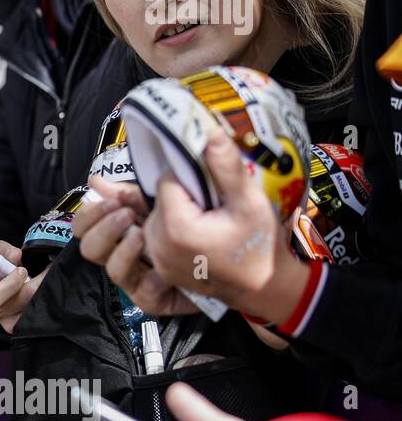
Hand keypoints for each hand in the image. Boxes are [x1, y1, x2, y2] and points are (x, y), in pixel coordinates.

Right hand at [0, 240, 45, 334]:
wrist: (11, 284)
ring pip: (32, 310)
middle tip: (46, 272)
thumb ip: (4, 249)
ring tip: (50, 277)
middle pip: (18, 303)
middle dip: (34, 286)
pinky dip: (48, 302)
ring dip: (45, 291)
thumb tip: (16, 256)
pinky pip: (39, 318)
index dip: (11, 283)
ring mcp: (11, 323)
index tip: (23, 270)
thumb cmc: (3, 269)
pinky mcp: (25, 327)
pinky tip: (49, 292)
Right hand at [77, 175, 197, 315]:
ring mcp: (133, 279)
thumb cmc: (186, 233)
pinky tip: (164, 271)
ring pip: (111, 270)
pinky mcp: (150, 299)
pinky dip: (153, 281)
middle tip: (126, 215)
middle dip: (105, 229)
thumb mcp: (157, 207)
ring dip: (125, 250)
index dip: (89, 214)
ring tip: (143, 236)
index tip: (111, 201)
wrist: (221, 262)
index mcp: (115, 233)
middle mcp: (119, 256)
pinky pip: (142, 294)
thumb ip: (129, 195)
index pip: (83, 226)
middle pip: (89, 248)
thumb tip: (96, 181)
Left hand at [140, 130, 307, 322]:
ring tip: (206, 218)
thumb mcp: (250, 202)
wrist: (263, 288)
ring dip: (175, 210)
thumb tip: (210, 132)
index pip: (167, 181)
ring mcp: (157, 259)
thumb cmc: (260, 245)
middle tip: (211, 201)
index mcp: (177, 228)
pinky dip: (170, 228)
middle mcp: (158, 245)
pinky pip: (156, 235)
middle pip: (158, 199)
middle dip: (181, 194)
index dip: (188, 176)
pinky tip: (193, 231)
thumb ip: (227, 168)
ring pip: (155, 215)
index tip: (211, 182)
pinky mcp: (159, 267)